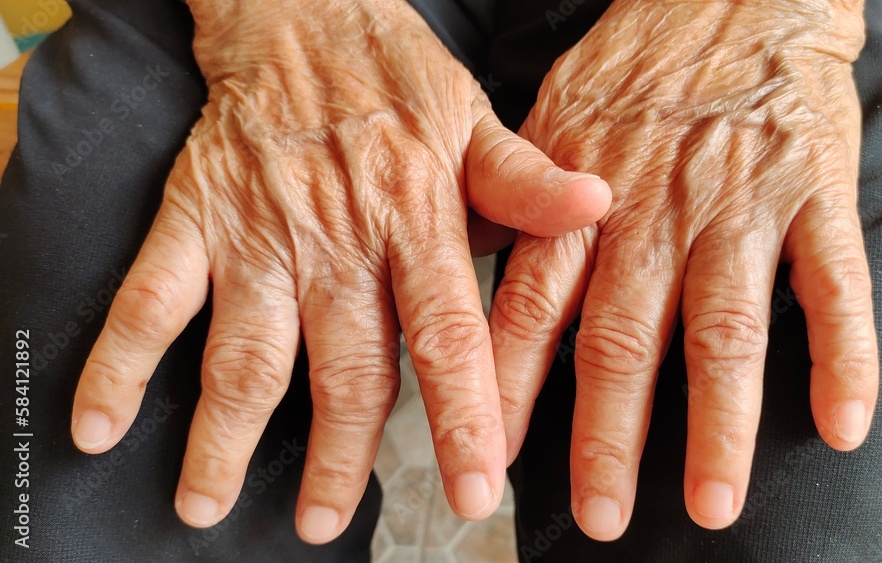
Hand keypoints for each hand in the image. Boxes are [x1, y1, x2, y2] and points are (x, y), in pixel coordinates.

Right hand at [70, 0, 609, 543]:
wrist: (299, 12)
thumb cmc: (395, 76)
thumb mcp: (474, 118)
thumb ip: (526, 182)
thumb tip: (598, 206)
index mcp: (416, 218)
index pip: (447, 336)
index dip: (463, 418)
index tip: (475, 493)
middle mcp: (337, 238)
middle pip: (343, 367)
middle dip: (337, 456)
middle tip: (328, 526)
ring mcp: (258, 233)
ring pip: (245, 352)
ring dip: (224, 436)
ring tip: (207, 507)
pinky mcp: (192, 217)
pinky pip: (150, 297)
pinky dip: (118, 362)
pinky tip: (100, 426)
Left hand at [489, 0, 876, 538]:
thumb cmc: (636, 67)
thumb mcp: (551, 121)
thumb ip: (520, 207)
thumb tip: (481, 282)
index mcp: (582, 199)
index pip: (534, 308)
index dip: (511, 390)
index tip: (492, 462)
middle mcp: (653, 210)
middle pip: (623, 339)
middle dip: (608, 438)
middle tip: (600, 517)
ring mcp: (737, 203)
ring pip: (726, 330)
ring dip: (722, 426)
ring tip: (715, 505)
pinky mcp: (816, 190)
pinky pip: (833, 284)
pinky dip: (843, 357)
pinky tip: (843, 425)